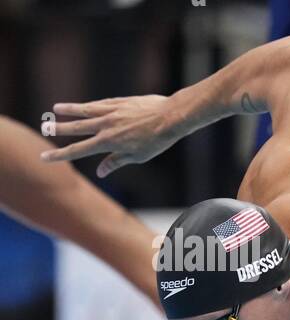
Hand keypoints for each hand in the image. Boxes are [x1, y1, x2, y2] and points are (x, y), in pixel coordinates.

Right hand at [40, 95, 182, 177]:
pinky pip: (100, 103)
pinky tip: (84, 105)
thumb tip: (101, 172)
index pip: (79, 150)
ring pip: (85, 110)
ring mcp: (111, 111)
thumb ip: (116, 162)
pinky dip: (89, 105)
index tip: (45, 157)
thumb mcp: (138, 156)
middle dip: (59, 129)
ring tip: (55, 108)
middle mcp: (105, 126)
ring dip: (69, 110)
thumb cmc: (157, 140)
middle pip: (77, 127)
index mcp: (108, 142)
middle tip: (44, 128)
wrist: (170, 117)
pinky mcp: (119, 102)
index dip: (60, 154)